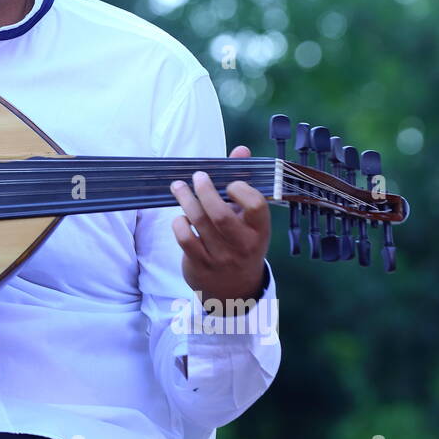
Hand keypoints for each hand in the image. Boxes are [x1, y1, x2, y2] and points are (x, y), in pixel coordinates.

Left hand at [169, 145, 270, 304]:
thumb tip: (241, 149)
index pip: (256, 206)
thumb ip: (244, 183)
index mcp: (260, 231)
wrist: (234, 289)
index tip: (231, 183)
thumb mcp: (248, 219)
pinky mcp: (200, 264)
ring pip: (199, 222)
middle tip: (198, 176)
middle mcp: (242, 245)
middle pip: (220, 213)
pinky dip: (179, 224)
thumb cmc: (241, 243)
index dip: (241, 189)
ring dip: (186, 199)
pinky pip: (185, 239)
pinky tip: (180, 217)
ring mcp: (221, 257)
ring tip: (178, 186)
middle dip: (205, 190)